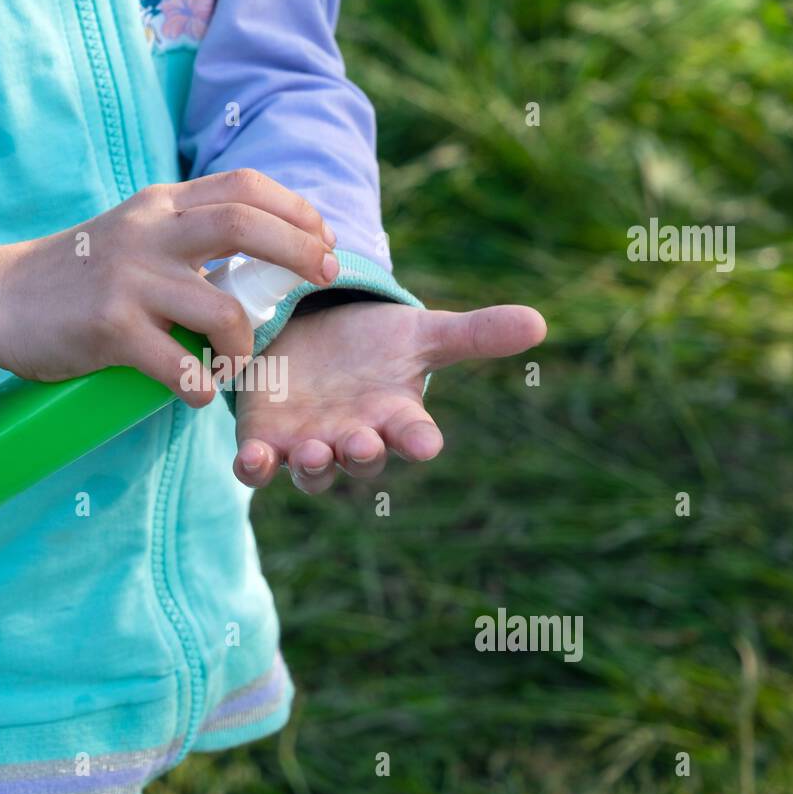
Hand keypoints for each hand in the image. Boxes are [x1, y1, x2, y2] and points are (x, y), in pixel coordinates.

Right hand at [0, 170, 336, 405]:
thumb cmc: (77, 277)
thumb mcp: (134, 237)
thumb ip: (187, 239)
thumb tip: (263, 266)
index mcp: (160, 205)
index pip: (246, 187)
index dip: (297, 212)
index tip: (322, 242)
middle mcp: (148, 231)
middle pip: (247, 225)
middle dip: (301, 252)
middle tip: (323, 279)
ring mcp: (128, 279)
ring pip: (223, 311)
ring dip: (243, 348)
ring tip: (230, 366)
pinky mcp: (108, 327)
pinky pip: (179, 367)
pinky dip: (200, 389)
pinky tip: (196, 395)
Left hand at [232, 300, 546, 492]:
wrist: (308, 337)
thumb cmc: (371, 344)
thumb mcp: (420, 332)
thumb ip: (474, 334)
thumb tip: (540, 321)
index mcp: (394, 417)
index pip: (413, 437)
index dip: (418, 441)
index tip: (427, 442)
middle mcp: (353, 438)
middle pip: (362, 460)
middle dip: (361, 454)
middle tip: (361, 444)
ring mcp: (307, 444)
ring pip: (312, 472)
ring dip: (312, 467)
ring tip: (310, 452)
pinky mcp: (264, 440)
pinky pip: (258, 468)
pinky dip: (255, 469)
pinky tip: (252, 459)